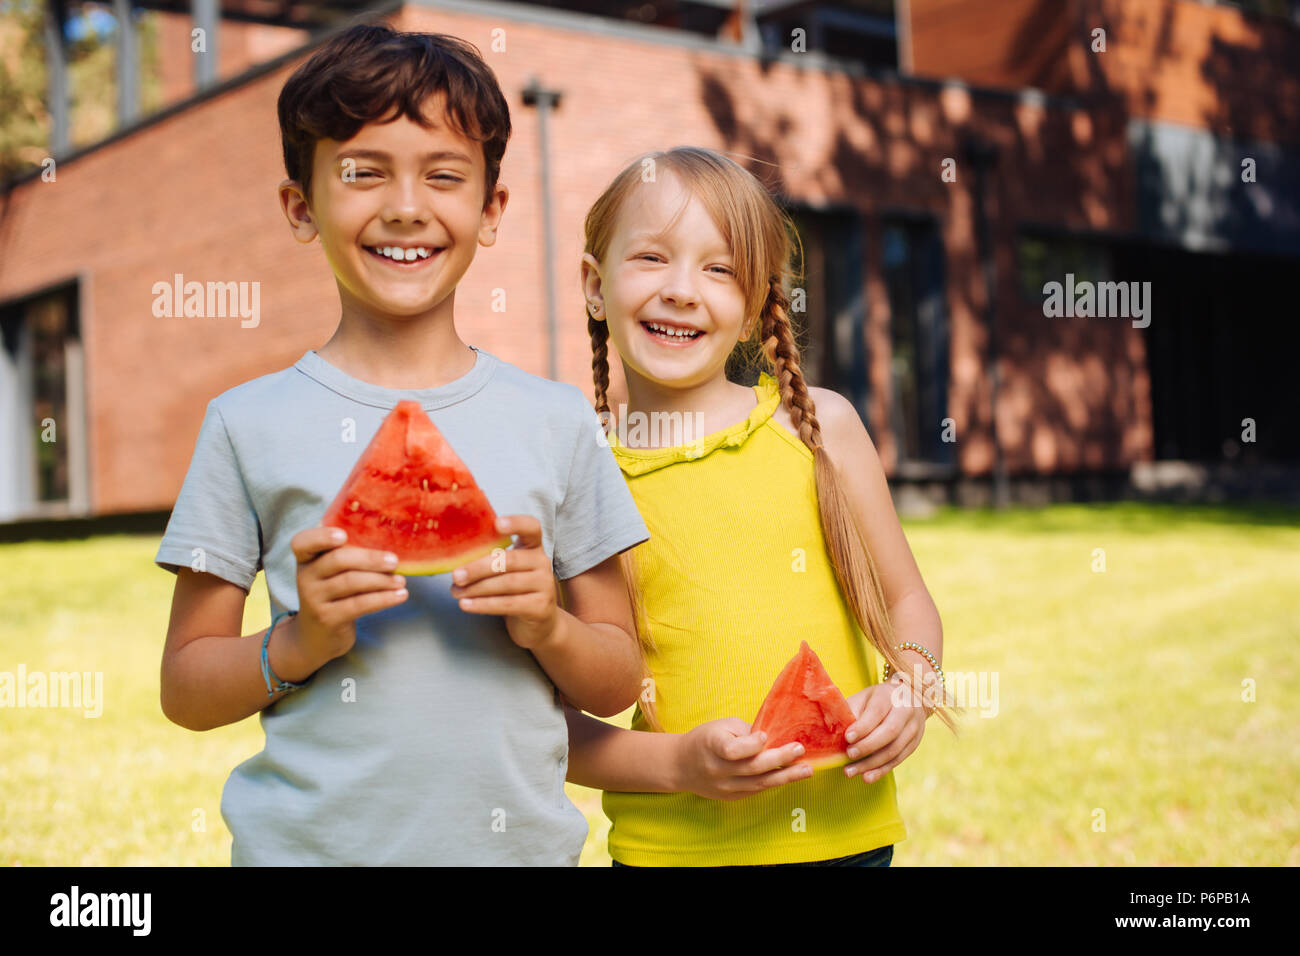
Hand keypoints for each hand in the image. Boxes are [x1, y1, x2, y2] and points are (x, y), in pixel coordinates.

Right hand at [289, 526, 408, 669]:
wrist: (315, 636)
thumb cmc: (332, 594)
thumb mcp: (330, 572)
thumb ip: (348, 553)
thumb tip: (390, 540)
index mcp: (306, 558)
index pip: (302, 542)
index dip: (321, 537)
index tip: (343, 535)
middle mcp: (306, 576)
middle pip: (337, 560)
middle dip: (369, 559)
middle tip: (394, 561)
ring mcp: (314, 599)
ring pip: (351, 582)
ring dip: (381, 580)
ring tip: (401, 580)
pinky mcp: (328, 618)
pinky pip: (359, 605)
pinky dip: (383, 599)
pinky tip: (400, 595)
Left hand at [451, 515, 557, 649]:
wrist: (537, 622)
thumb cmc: (514, 590)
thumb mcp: (507, 570)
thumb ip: (490, 558)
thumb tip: (455, 557)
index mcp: (532, 547)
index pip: (531, 527)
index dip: (515, 523)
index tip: (496, 524)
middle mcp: (542, 562)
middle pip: (509, 560)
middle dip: (478, 568)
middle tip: (456, 575)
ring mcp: (545, 585)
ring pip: (507, 583)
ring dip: (477, 589)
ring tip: (456, 593)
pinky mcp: (540, 607)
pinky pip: (508, 604)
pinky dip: (484, 605)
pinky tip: (466, 605)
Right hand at [674, 718, 812, 800]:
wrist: (682, 765)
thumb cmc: (707, 739)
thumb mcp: (722, 726)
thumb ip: (747, 732)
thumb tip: (776, 737)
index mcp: (712, 746)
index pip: (732, 750)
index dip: (750, 744)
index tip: (765, 736)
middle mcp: (717, 769)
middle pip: (752, 767)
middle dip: (780, 759)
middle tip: (800, 750)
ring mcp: (724, 787)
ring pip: (759, 783)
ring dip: (785, 776)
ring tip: (806, 770)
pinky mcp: (731, 797)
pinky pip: (756, 790)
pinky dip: (774, 782)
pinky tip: (790, 776)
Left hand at [842, 677, 927, 783]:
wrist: (909, 698)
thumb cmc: (877, 700)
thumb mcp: (863, 698)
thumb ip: (851, 711)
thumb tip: (832, 730)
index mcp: (888, 695)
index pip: (877, 711)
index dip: (863, 726)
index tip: (848, 738)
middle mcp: (905, 711)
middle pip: (889, 732)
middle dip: (867, 746)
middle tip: (849, 755)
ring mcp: (913, 728)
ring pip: (894, 749)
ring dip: (871, 764)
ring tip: (851, 771)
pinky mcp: (914, 744)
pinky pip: (898, 760)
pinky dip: (881, 770)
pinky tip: (867, 777)